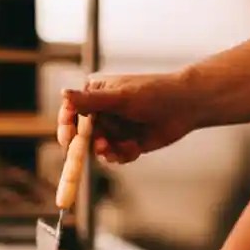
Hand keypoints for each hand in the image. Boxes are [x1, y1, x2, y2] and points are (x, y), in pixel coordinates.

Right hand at [57, 72, 198, 163]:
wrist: (186, 106)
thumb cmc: (153, 93)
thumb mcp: (120, 98)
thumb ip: (90, 100)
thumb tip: (62, 93)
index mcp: (94, 93)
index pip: (71, 111)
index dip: (66, 126)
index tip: (68, 138)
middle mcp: (101, 111)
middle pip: (83, 134)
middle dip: (90, 142)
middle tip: (101, 146)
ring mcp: (114, 128)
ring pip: (99, 148)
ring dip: (107, 151)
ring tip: (118, 148)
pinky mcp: (126, 142)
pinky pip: (115, 155)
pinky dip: (123, 154)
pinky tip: (136, 147)